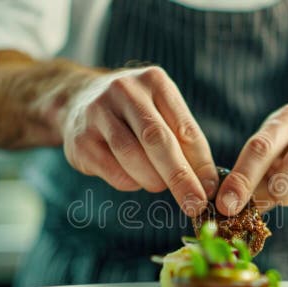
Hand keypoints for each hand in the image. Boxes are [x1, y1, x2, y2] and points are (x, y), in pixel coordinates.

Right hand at [62, 66, 217, 216]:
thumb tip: (209, 184)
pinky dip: (131, 182)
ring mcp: (98, 112)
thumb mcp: (161, 112)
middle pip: (158, 140)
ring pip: (133, 156)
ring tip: (158, 184)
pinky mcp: (81, 139)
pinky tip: (133, 176)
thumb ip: (184, 142)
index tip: (211, 190)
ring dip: (153, 180)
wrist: (76, 100)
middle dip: (180, 177)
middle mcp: (125, 90)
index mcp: (155, 81)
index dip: (201, 164)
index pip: (185, 128)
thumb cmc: (133, 114)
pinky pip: (113, 171)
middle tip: (195, 205)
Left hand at [217, 104, 287, 215]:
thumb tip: (230, 209)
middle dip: (250, 181)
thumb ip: (256, 185)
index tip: (224, 204)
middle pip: (271, 148)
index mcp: (283, 120)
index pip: (255, 147)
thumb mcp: (277, 167)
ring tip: (285, 199)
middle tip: (241, 209)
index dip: (238, 178)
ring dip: (286, 188)